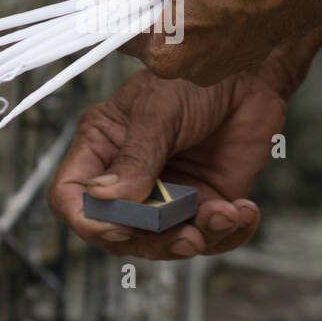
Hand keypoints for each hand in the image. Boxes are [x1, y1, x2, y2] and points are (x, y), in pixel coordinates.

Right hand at [47, 66, 287, 259]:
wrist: (250, 76)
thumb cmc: (195, 80)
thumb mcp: (158, 111)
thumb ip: (135, 158)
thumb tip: (105, 199)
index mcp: (102, 148)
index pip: (71, 197)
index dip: (89, 220)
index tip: (123, 224)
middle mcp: (129, 179)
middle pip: (119, 233)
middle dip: (154, 241)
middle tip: (186, 231)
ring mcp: (168, 195)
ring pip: (165, 244)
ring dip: (194, 240)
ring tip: (223, 215)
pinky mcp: (206, 203)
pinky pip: (212, 238)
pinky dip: (228, 234)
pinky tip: (243, 210)